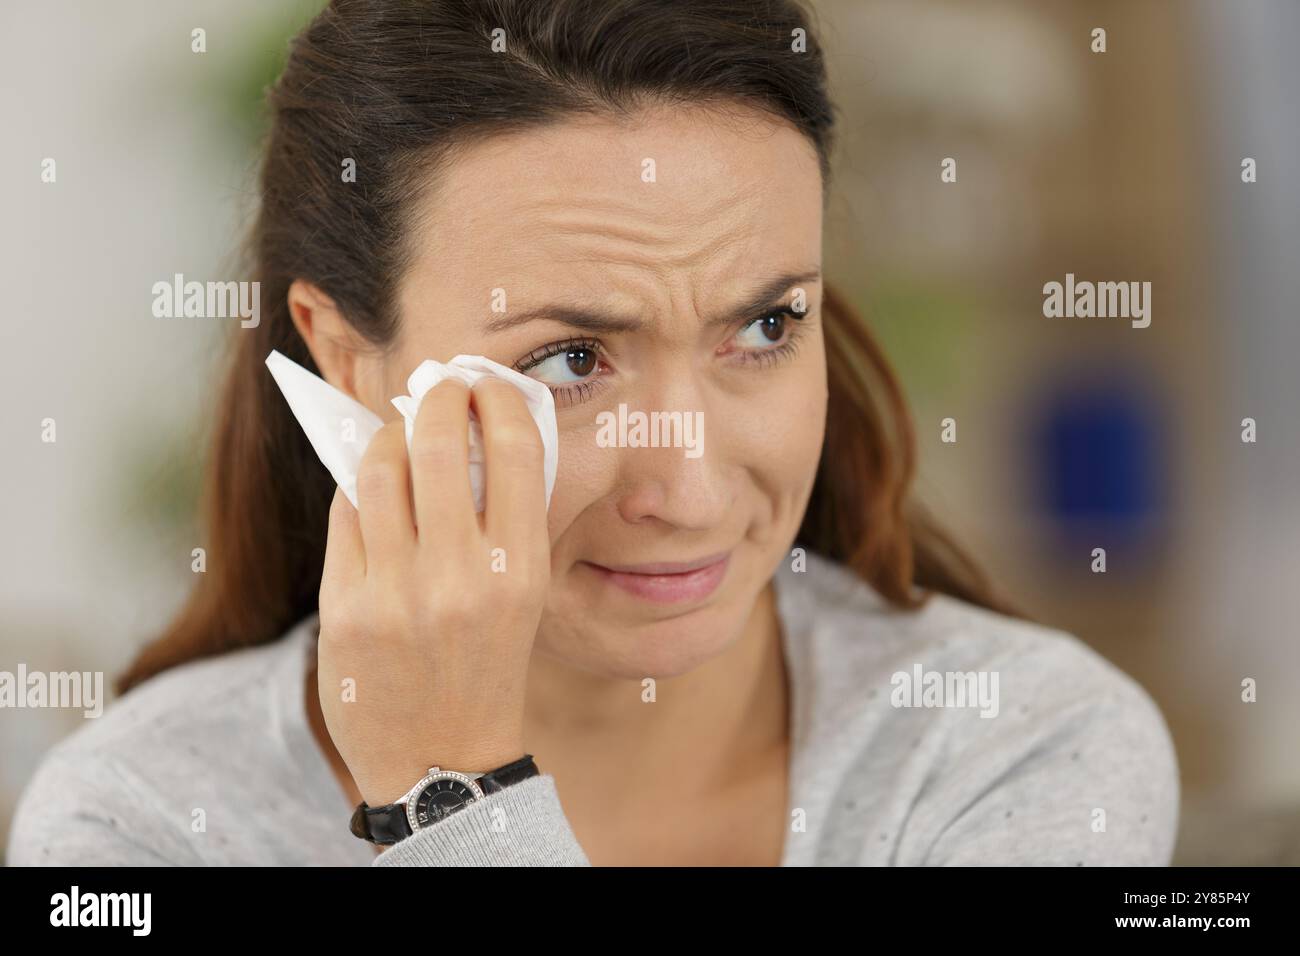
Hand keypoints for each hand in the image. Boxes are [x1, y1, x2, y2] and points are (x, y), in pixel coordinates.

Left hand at [315, 376, 550, 805]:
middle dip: (438, 395)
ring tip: (399, 433)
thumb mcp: (522, 595)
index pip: (514, 448)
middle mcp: (460, 575)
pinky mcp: (344, 606)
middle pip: (438, 440)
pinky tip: (372, 489)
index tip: (486, 385)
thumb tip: (476, 430)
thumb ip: (506, 517)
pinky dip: (359, 487)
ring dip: (389, 434)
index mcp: (519, 568)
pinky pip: (346, 513)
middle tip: (440, 387)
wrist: (442, 759)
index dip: (496, 398)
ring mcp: (396, 591)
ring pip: (379, 467)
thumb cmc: (488, 664)